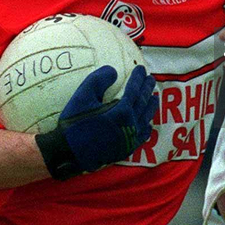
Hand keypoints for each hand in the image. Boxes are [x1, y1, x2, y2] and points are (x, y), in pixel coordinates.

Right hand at [35, 65, 157, 179]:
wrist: (69, 154)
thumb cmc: (74, 125)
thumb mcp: (82, 97)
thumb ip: (98, 80)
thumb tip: (113, 70)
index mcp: (121, 111)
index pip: (134, 90)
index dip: (138, 78)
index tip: (141, 69)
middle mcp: (129, 125)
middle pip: (142, 103)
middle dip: (147, 89)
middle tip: (151, 79)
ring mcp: (129, 139)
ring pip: (145, 119)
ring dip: (150, 107)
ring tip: (154, 97)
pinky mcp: (124, 150)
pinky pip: (141, 137)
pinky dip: (146, 128)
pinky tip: (147, 124)